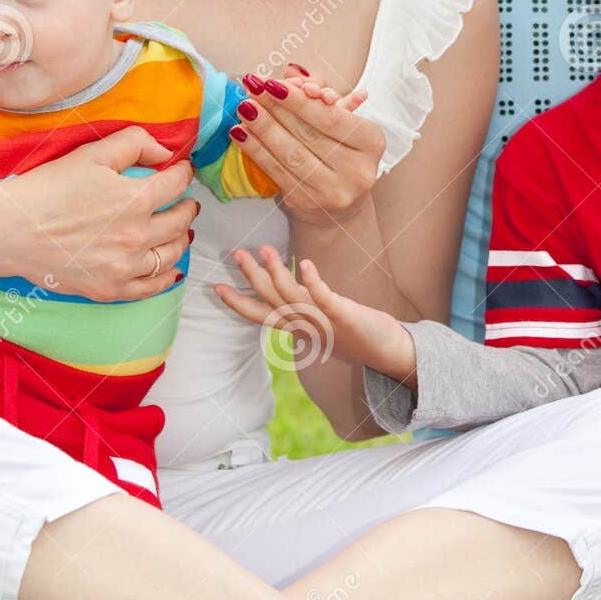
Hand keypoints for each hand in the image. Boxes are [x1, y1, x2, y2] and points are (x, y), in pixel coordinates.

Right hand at [0, 127, 199, 301]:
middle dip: (187, 207)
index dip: (183, 173)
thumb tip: (165, 153)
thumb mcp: (90, 154)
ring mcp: (125, 267)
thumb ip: (134, 143)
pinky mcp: (111, 289)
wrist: (8, 231)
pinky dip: (167, 276)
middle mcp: (136, 237)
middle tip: (187, 202)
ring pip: (171, 254)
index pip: (177, 183)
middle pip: (180, 221)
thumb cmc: (46, 189)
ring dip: (181, 239)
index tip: (182, 171)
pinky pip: (152, 286)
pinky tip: (172, 268)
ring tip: (181, 231)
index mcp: (135, 200)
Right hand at [213, 245, 417, 384]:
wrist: (384, 351)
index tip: (216, 286)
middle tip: (236, 254)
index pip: (260, 315)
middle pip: (272, 300)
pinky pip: (324, 298)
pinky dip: (312, 282)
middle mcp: (305, 325)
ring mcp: (323, 321)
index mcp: (296, 327)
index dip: (238, 302)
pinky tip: (303, 263)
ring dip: (277, 272)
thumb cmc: (350, 333)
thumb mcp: (318, 321)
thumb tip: (281, 288)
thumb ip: (299, 306)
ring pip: (292, 296)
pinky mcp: (343, 315)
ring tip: (264, 249)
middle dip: (253, 277)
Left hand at [231, 71, 382, 226]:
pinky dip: (256, 150)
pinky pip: (277, 171)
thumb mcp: (342, 125)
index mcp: (372, 143)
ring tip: (245, 107)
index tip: (273, 84)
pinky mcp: (308, 203)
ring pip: (291, 153)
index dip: (300, 100)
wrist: (338, 207)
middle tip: (253, 88)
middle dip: (276, 107)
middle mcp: (358, 170)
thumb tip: (292, 76)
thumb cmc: (339, 154)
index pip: (331, 117)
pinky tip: (240, 133)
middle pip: (309, 134)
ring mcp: (334, 191)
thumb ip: (320, 101)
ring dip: (263, 127)